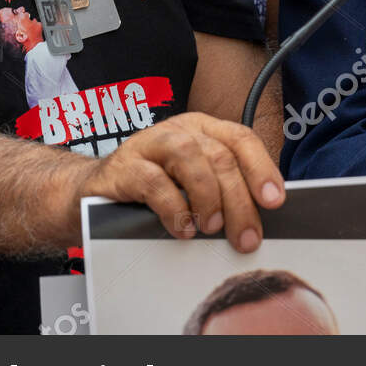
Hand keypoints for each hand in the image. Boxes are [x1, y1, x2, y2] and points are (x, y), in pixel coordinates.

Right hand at [72, 112, 284, 250]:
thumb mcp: (192, 185)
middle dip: (239, 200)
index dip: (261, 168)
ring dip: (208, 197)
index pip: (241, 140)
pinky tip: (182, 229)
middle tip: (246, 236)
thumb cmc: (151, 191)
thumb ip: (222, 190)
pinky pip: (153, 182)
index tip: (275, 201)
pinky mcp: (122, 166)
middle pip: (220, 156)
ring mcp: (149, 144)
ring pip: (190, 158)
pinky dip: (173, 208)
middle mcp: (179, 131)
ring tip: (212, 227)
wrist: (90, 196)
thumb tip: (259, 216)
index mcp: (204, 129)